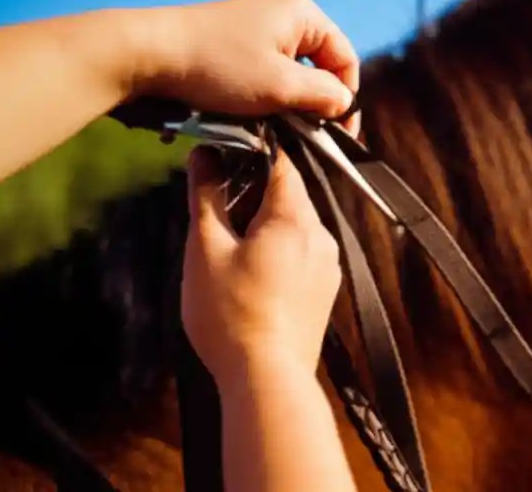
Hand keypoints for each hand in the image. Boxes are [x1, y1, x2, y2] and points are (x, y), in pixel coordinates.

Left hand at [136, 0, 359, 131]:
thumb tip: (343, 104)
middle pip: (320, 66)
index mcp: (302, 13)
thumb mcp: (281, 86)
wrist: (146, 55)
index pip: (345, 59)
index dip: (346, 98)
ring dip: (288, 103)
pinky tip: (254, 116)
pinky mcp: (235, 44)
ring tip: (276, 127)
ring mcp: (257, 28)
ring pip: (292, 74)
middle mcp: (284, 14)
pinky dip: (266, 97)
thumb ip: (323, 96)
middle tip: (308, 135)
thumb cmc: (217, 66)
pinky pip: (266, 74)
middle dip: (315, 102)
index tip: (338, 132)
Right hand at [182, 146, 340, 383]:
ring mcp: (328, 265)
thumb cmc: (230, 314)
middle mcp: (322, 235)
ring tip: (228, 251)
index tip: (221, 156)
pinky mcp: (325, 290)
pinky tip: (249, 277)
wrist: (267, 379)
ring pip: (295, 225)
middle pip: (289, 194)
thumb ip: (205, 196)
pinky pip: (302, 254)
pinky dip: (277, 252)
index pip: (281, 161)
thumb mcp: (205, 249)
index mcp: (296, 217)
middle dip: (252, 194)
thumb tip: (203, 153)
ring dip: (263, 226)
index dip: (249, 152)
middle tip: (216, 211)